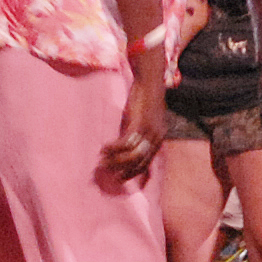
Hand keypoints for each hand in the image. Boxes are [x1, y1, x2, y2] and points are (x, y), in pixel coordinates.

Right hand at [98, 63, 163, 189]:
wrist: (150, 81)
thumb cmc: (145, 98)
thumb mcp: (145, 119)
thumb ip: (139, 133)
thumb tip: (127, 145)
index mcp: (159, 138)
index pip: (147, 163)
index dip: (134, 173)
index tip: (121, 179)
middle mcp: (156, 137)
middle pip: (139, 162)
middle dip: (122, 170)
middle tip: (108, 174)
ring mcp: (148, 131)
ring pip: (131, 155)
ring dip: (115, 161)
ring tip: (102, 162)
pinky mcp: (138, 124)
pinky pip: (124, 143)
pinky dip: (113, 148)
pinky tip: (103, 149)